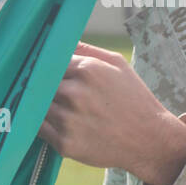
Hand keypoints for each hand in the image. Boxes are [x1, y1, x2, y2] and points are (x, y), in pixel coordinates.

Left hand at [38, 41, 185, 184]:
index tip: (43, 71)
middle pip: (39, 83)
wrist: (150, 140)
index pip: (49, 61)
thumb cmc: (134, 99)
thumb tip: (62, 41)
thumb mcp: (118, 65)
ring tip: (51, 106)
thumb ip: (87, 50)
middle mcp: (74, 93)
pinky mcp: (65, 143)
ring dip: (39, 105)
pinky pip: (38, 129)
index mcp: (87, 70)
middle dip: (40, 86)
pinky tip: (54, 123)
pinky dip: (41, 125)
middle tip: (42, 89)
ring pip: (35, 106)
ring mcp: (68, 119)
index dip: (45, 66)